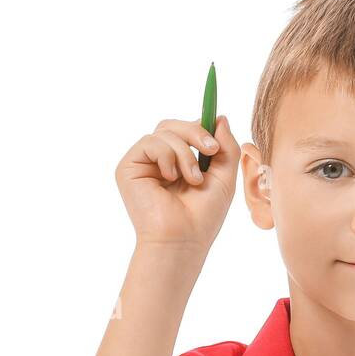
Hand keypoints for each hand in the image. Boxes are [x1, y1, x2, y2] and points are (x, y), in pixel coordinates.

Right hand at [115, 114, 238, 252]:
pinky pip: (150, 142)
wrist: (183, 239)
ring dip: (185, 152)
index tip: (215, 139)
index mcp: (179, 163)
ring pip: (164, 131)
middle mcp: (159, 161)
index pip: (185, 130)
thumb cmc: (203, 216)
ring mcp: (143, 163)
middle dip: (196, 132)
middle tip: (212, 150)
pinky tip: (171, 178)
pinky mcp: (128, 167)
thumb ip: (226, 147)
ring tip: (193, 179)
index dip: (200, 126)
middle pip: (173, 125)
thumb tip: (220, 117)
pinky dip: (167, 156)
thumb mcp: (224, 177)